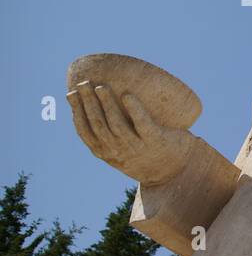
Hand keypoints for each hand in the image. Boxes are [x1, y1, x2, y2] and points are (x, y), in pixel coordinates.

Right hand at [66, 81, 194, 186]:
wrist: (176, 172)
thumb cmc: (146, 154)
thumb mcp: (122, 150)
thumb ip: (109, 136)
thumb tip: (96, 104)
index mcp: (106, 153)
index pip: (85, 131)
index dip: (76, 112)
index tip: (70, 94)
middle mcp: (119, 151)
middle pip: (98, 124)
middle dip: (88, 102)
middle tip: (84, 83)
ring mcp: (137, 146)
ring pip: (116, 124)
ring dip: (106, 103)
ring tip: (101, 86)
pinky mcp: (156, 140)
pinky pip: (142, 123)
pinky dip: (134, 109)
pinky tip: (127, 95)